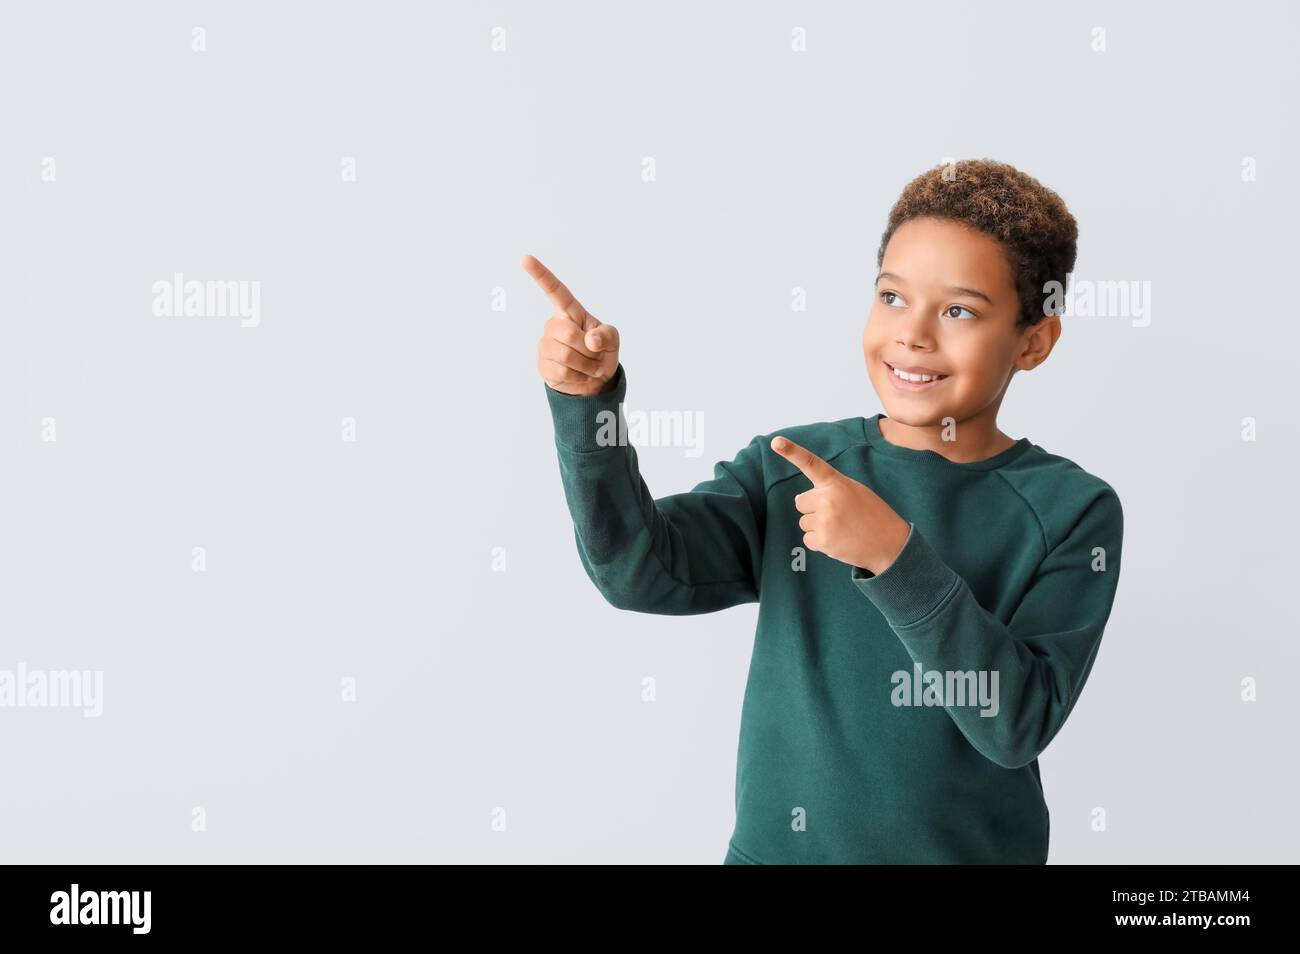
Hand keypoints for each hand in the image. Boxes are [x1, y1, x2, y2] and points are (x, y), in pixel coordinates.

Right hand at [524, 254, 620, 395]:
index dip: (540, 275)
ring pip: (565, 355)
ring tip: (588, 367)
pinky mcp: (543, 364)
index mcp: (570, 312)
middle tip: (595, 356)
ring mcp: (546, 345)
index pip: (555, 291)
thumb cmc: (602, 352)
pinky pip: (561, 371)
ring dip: (585, 365)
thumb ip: (607, 336)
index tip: (525, 259)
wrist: (595, 381)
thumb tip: (590, 340)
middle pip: (568, 334)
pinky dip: (578, 377)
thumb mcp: (612, 340)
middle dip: (589, 350)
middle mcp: (554, 325)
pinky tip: (578, 375)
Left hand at [771, 435, 911, 575]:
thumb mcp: (855, 491)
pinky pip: (808, 539)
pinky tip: (838, 540)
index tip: (776, 441)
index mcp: (837, 482)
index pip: (811, 463)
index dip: (792, 451)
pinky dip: (820, 542)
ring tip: (841, 528)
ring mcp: (825, 520)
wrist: (891, 543)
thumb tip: (800, 500)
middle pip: (800, 502)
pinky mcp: (823, 540)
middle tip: (837, 515)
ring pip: (804, 521)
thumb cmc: (872, 515)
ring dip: (818, 526)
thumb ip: (830, 489)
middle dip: (813, 509)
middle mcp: (828, 498)